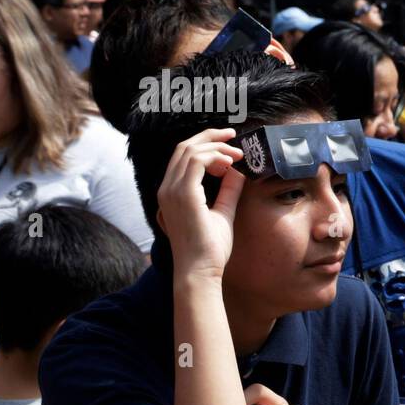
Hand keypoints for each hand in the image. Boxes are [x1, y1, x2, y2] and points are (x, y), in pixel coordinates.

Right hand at [156, 128, 245, 279]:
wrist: (200, 271)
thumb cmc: (209, 249)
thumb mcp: (222, 213)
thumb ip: (228, 191)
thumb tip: (238, 172)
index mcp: (171, 192)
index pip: (183, 157)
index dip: (206, 144)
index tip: (229, 145)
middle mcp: (166, 188)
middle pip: (184, 147)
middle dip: (210, 136)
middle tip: (234, 134)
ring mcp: (171, 190)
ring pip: (189, 150)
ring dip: (217, 146)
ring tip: (238, 154)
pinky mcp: (182, 194)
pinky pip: (196, 161)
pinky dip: (214, 156)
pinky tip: (230, 164)